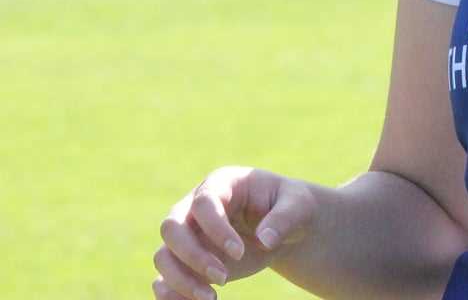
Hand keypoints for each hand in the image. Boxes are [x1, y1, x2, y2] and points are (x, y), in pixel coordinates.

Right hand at [154, 166, 316, 299]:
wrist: (286, 228)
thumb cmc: (291, 207)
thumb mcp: (298, 206)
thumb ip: (284, 218)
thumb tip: (265, 239)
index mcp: (222, 184)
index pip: (203, 203)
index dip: (216, 229)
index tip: (239, 252)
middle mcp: (195, 207)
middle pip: (171, 228)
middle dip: (192, 256)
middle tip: (224, 278)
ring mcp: (188, 235)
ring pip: (163, 256)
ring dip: (180, 280)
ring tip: (211, 298)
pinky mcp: (186, 262)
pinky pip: (164, 279)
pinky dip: (171, 294)